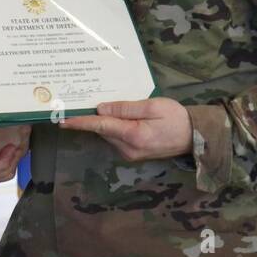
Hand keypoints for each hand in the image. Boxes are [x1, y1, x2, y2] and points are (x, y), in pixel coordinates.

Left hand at [59, 98, 191, 161]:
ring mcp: (130, 154)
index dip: (80, 122)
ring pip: (108, 134)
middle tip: (79, 101)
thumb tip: (101, 109)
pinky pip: (116, 137)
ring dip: (103, 121)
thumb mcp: (153, 106)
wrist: (194, 137)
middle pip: (102, 130)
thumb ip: (125, 108)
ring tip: (99, 105)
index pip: (101, 126)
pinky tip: (116, 116)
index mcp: (133, 135)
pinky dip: (112, 127)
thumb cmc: (176, 118)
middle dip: (91, 117)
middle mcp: (128, 149)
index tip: (62, 120)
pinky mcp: (132, 153)